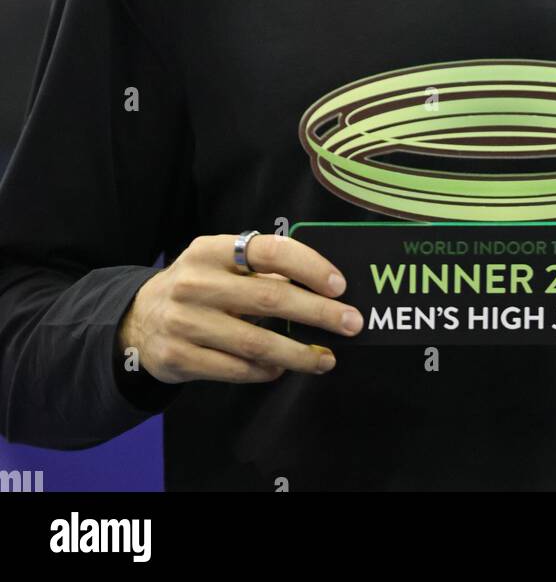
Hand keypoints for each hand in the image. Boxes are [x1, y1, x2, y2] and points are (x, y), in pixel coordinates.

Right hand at [117, 233, 362, 385]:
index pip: (269, 251)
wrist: (136, 320)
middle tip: (351, 323)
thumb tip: (321, 285)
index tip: (340, 285)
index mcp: (210, 250)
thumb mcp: (219, 264)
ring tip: (326, 358)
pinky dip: (265, 371)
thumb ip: (260, 268)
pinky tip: (282, 369)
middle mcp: (196, 282)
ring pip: (256, 342)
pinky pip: (236, 368)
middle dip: (319, 312)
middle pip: (270, 297)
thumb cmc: (197, 286)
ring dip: (299, 353)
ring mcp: (185, 322)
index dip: (309, 266)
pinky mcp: (179, 357)